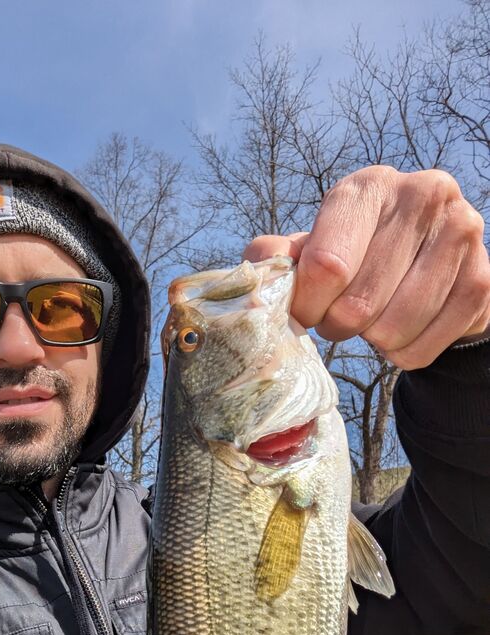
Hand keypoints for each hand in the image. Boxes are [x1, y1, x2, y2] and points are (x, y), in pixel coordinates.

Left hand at [243, 167, 489, 368]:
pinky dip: (403, 354)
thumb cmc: (358, 254)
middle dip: (338, 326)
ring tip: (373, 322)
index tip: (305, 314)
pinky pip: (423, 348)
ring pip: (393, 329)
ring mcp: (460, 233)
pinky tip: (402, 331)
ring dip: (373, 341)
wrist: (430, 263)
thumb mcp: (315, 247)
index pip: (327, 266)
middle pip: (359, 304)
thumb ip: (282, 257)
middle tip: (340, 320)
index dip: (308, 306)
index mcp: (368, 187)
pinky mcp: (481, 278)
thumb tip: (259, 262)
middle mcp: (421, 195)